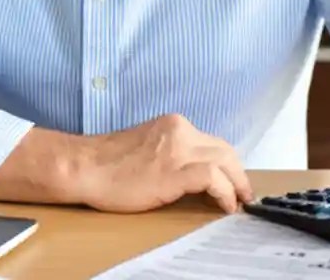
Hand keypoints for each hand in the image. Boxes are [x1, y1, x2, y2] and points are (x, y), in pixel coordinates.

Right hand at [76, 113, 253, 213]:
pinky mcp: (175, 171)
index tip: (231, 180)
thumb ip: (169, 152)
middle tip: (244, 193)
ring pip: (226, 161)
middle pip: (225, 150)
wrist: (85, 166)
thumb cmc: (108, 162)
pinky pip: (213, 179)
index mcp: (173, 125)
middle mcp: (180, 131)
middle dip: (239, 173)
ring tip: (239, 202)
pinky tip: (226, 206)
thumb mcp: (146, 146)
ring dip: (238, 184)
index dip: (226, 163)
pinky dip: (225, 192)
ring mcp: (179, 150)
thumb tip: (188, 172)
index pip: (211, 142)